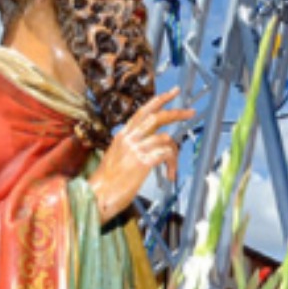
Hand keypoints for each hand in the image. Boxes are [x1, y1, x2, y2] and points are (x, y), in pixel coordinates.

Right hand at [88, 89, 192, 221]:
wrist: (97, 195)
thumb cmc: (107, 182)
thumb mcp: (116, 157)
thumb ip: (131, 147)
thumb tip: (150, 145)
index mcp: (122, 136)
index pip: (143, 111)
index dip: (159, 100)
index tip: (173, 93)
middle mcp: (129, 138)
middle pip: (157, 117)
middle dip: (177, 113)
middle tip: (191, 112)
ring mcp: (136, 149)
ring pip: (166, 139)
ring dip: (175, 154)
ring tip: (172, 169)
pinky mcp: (142, 161)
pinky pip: (166, 154)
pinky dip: (173, 164)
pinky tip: (169, 175)